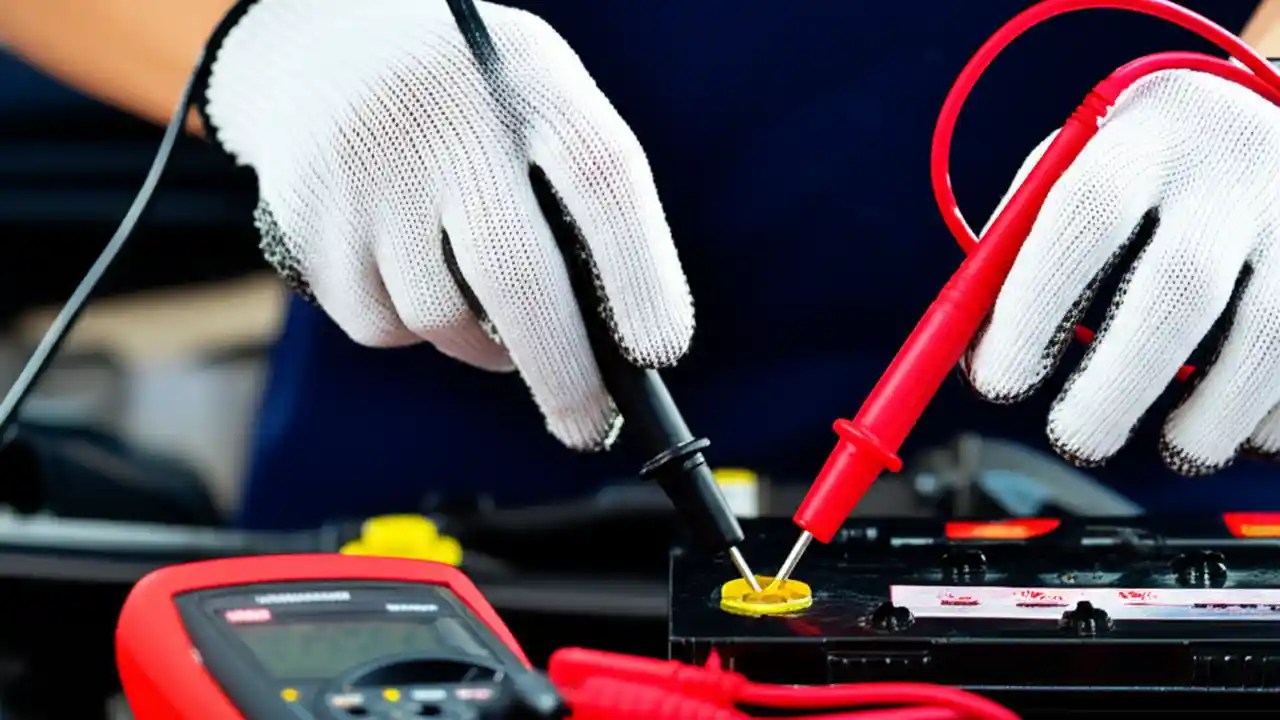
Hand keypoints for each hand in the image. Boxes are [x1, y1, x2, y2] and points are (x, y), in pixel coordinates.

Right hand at [201, 0, 693, 450]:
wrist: (321, 41)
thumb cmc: (469, 97)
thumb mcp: (538, 98)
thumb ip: (579, 195)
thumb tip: (614, 340)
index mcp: (531, 81)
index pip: (603, 184)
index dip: (640, 279)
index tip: (659, 354)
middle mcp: (446, 122)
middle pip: (517, 278)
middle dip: (564, 375)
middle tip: (588, 425)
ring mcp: (369, 171)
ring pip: (443, 319)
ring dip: (480, 344)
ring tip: (481, 302)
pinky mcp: (309, 219)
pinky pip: (380, 327)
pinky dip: (409, 328)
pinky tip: (407, 273)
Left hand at [967, 69, 1279, 474]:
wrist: (1273, 126)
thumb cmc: (1147, 171)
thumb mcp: (1080, 173)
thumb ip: (1019, 253)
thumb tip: (976, 363)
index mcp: (1146, 135)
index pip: (1084, 218)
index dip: (1033, 312)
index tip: (999, 384)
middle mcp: (1236, 166)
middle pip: (1177, 292)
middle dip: (1113, 390)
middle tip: (1076, 439)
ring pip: (1265, 342)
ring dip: (1206, 422)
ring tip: (1175, 446)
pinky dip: (1269, 419)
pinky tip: (1239, 418)